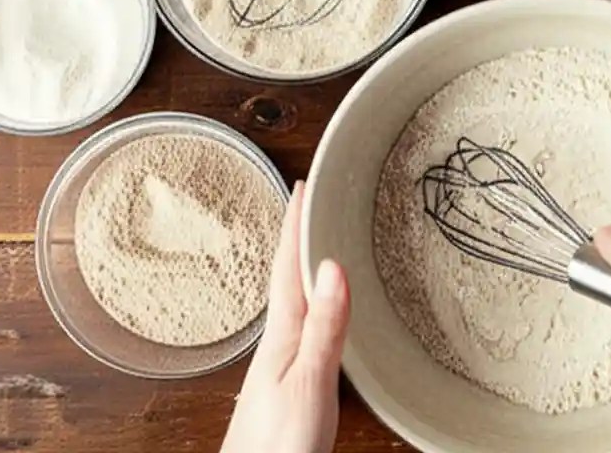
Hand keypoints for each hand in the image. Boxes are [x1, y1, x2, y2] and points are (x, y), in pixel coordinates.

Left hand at [221, 180, 349, 452]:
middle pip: (288, 277)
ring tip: (313, 244)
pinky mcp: (288, 385)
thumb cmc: (278, 445)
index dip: (295, 222)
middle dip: (297, 237)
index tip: (302, 183)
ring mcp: (281, 364)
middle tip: (307, 201)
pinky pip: (302, 328)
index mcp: (285, 333)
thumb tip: (332, 265)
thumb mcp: (310, 380)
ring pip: (294, 302)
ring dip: (302, 269)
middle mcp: (280, 343)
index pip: (287, 265)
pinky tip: (315, 315)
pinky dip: (310, 306)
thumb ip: (324, 326)